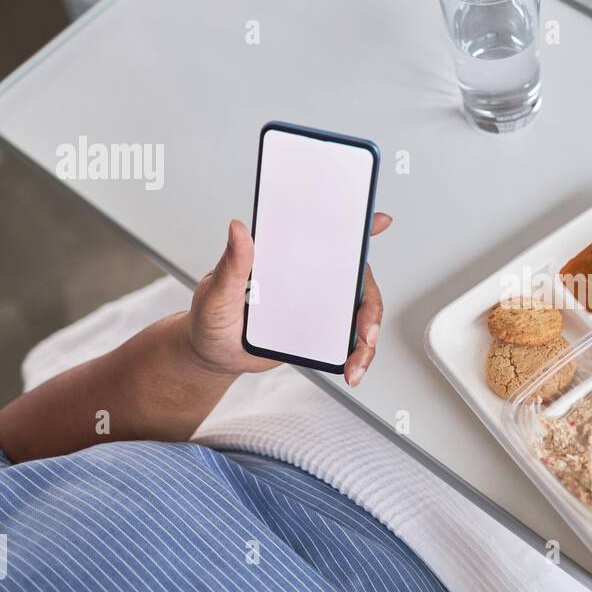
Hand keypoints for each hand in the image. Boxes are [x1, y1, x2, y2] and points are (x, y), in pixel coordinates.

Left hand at [187, 214, 391, 383]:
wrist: (213, 356)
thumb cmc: (212, 319)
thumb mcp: (216, 291)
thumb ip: (232, 264)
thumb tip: (238, 229)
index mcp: (289, 259)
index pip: (327, 237)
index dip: (357, 228)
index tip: (379, 221)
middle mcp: (312, 278)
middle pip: (358, 282)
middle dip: (371, 309)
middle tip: (367, 332)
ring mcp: (321, 306)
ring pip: (362, 314)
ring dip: (368, 339)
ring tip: (356, 364)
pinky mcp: (323, 332)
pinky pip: (351, 342)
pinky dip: (358, 357)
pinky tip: (352, 370)